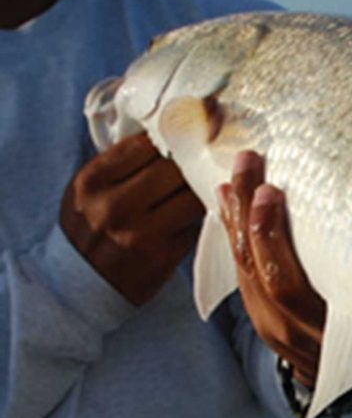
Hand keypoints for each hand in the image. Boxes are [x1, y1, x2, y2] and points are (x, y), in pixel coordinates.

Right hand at [60, 133, 202, 304]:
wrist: (81, 284)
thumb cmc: (89, 228)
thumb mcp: (88, 191)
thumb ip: (120, 164)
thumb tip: (166, 134)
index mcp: (92, 182)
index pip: (144, 145)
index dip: (168, 140)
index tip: (182, 139)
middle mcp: (114, 206)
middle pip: (173, 169)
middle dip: (190, 164)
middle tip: (201, 162)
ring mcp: (140, 232)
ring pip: (191, 196)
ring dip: (200, 189)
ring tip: (203, 185)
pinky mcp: (164, 255)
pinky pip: (194, 224)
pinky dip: (199, 216)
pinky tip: (197, 213)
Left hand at [218, 152, 326, 387]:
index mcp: (320, 329)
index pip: (282, 282)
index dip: (271, 237)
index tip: (270, 191)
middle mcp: (287, 329)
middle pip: (254, 268)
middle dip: (246, 212)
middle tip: (247, 165)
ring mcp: (268, 326)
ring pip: (241, 269)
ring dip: (235, 219)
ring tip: (232, 179)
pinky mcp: (258, 318)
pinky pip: (240, 273)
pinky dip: (234, 238)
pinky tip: (229, 210)